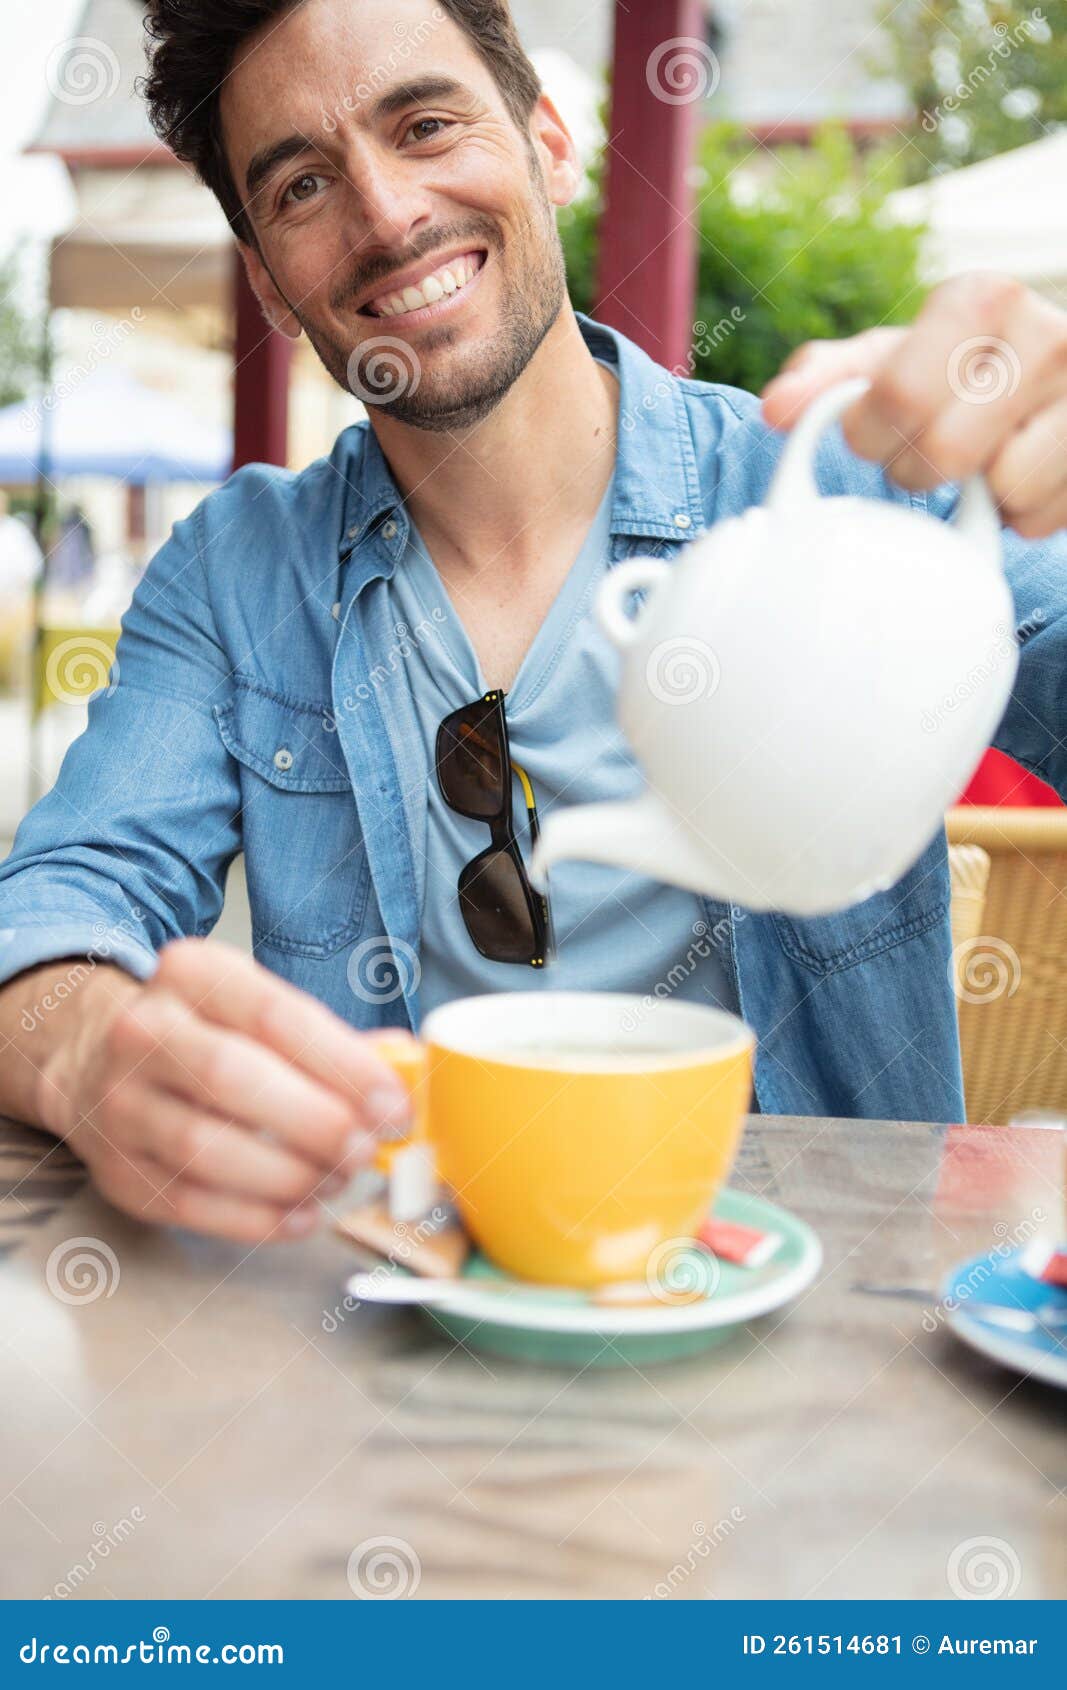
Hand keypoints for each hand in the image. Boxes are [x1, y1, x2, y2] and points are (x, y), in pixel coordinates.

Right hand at [38, 938, 414, 1243]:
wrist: (98, 1064)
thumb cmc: (206, 1037)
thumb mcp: (258, 1009)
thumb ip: (332, 1041)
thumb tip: (407, 1071)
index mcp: (192, 974)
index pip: (276, 1015)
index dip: (345, 1065)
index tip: (395, 1105)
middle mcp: (144, 1032)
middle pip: (232, 1077)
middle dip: (315, 1122)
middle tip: (366, 1149)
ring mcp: (121, 1103)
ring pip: (206, 1149)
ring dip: (289, 1175)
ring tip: (337, 1181)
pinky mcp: (118, 1170)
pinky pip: (190, 1203)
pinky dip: (257, 1218)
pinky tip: (302, 1214)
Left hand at [760, 272, 1066, 538]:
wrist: (1040, 369)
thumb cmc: (952, 365)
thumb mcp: (889, 356)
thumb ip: (827, 378)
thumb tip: (777, 408)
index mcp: (982, 297)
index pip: (899, 395)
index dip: (869, 433)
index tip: (871, 430)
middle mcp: (1046, 334)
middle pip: (944, 454)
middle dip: (914, 468)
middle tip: (921, 450)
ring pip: (1000, 489)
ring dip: (971, 493)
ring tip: (973, 458)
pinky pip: (1035, 519)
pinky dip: (1011, 513)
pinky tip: (1010, 473)